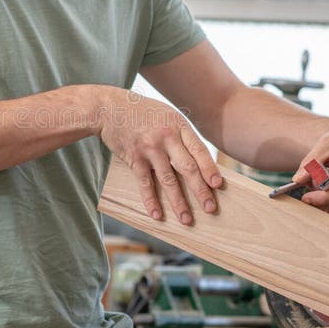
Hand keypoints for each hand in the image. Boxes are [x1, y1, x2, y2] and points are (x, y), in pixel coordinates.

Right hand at [97, 88, 222, 223]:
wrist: (110, 107)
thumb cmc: (143, 113)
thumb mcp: (168, 115)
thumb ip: (182, 136)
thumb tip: (200, 163)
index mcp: (179, 125)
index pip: (198, 150)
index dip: (209, 168)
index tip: (218, 185)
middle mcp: (166, 137)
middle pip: (187, 167)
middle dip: (200, 190)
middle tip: (210, 208)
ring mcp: (150, 148)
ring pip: (168, 179)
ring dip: (178, 202)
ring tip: (186, 219)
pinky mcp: (134, 158)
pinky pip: (145, 183)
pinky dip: (151, 200)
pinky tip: (157, 214)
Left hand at [292, 123, 328, 214]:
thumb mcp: (324, 145)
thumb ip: (310, 163)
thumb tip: (298, 180)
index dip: (321, 198)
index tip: (305, 197)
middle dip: (320, 193)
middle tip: (314, 175)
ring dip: (324, 195)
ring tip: (325, 175)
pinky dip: (328, 199)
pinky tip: (328, 184)